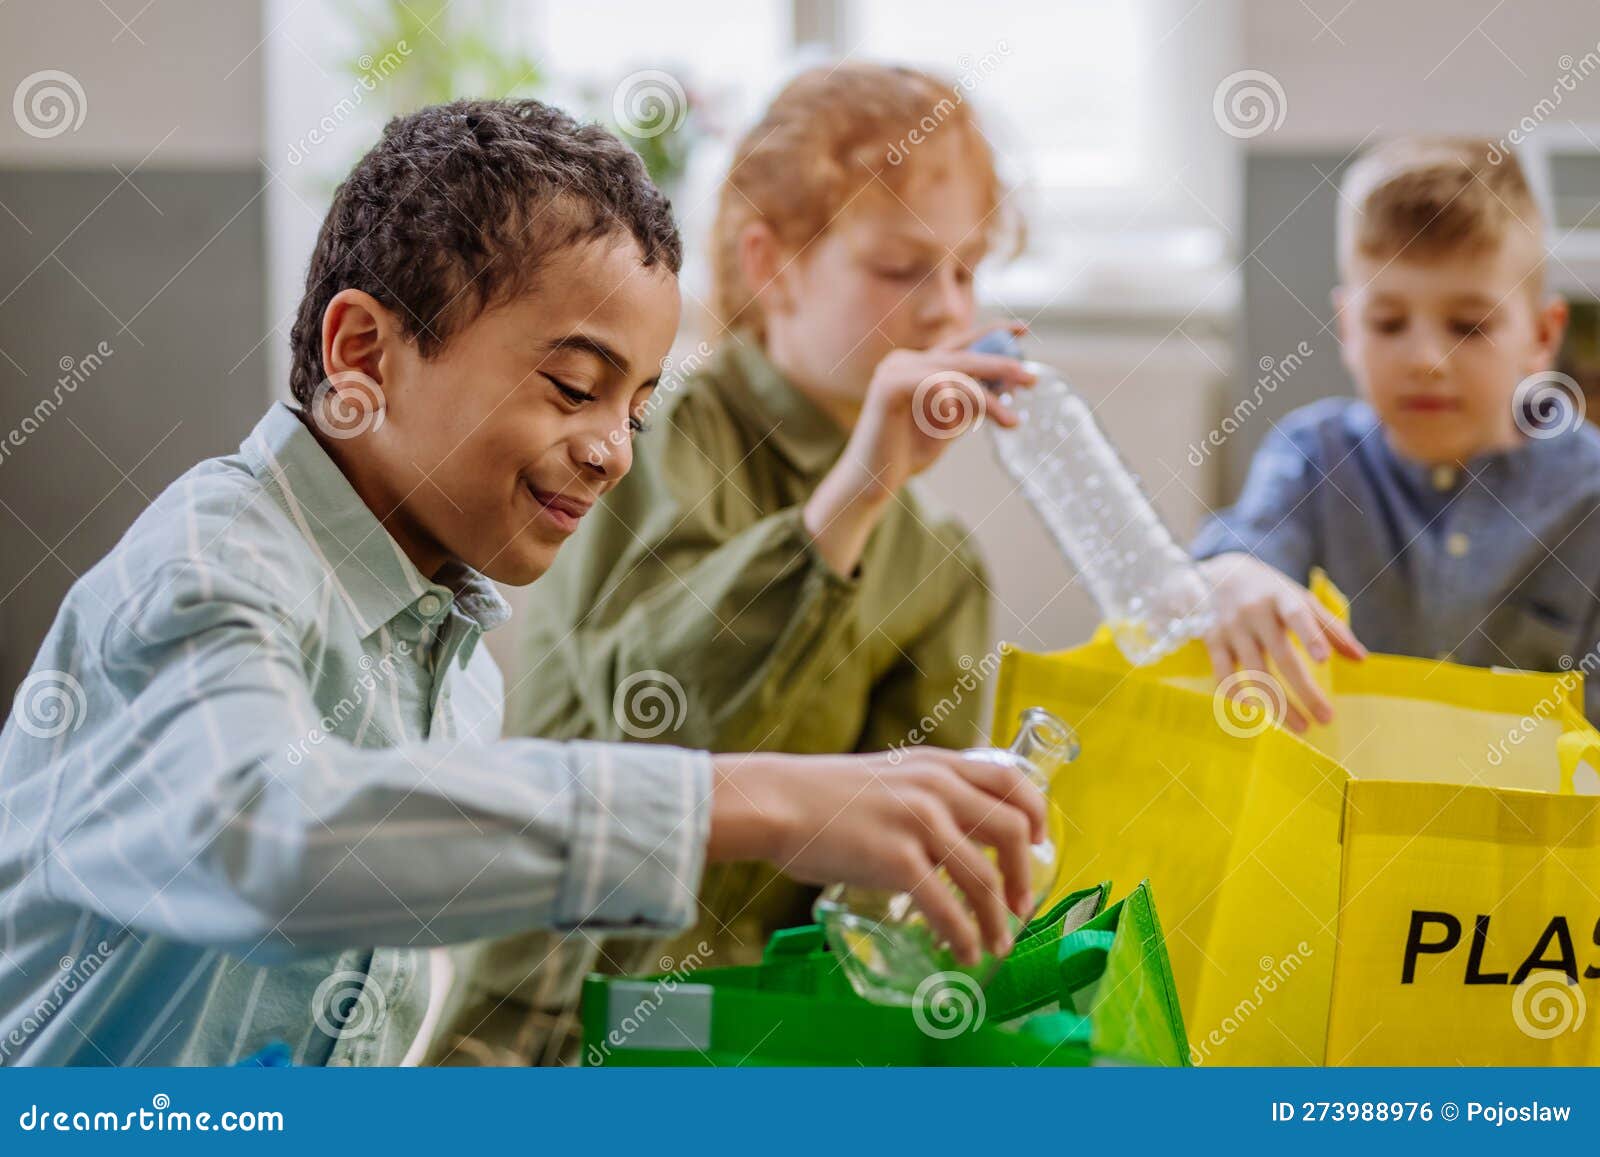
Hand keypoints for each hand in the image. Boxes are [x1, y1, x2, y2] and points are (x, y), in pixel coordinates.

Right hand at [708, 747, 1046, 965]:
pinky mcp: (896, 859)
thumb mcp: (888, 776)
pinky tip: (965, 952)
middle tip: (1021, 905)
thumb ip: (922, 794)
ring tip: (995, 944)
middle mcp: (937, 787)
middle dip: (1025, 876)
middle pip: (1013, 831)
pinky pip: (946, 907)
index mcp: (938, 764)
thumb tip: (947, 834)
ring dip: (998, 919)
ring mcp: (919, 822)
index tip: (1039, 844)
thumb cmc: (822, 796)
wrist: (776, 801)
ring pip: (984, 878)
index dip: (1037, 816)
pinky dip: (964, 936)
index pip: (1012, 782)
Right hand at [804, 324, 1032, 574]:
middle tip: (1030, 378)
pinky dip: (960, 403)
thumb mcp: (951, 423)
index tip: (1023, 331)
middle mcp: (903, 360)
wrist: (872, 481)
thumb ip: (972, 402)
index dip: (992, 333)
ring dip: (988, 397)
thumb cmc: (908, 454)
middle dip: (1001, 364)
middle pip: (962, 354)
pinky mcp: (889, 386)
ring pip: (955, 372)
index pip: (959, 343)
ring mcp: (894, 370)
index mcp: (915, 364)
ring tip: (1011, 419)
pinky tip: (967, 421)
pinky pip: (938, 386)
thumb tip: (1009, 384)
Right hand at [1197, 552, 1366, 731]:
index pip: (1297, 615)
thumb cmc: (1268, 592)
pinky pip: (1224, 675)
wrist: (1215, 575)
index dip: (1310, 636)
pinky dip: (1238, 697)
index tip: (1324, 660)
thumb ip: (1330, 627)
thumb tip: (1361, 659)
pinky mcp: (1212, 642)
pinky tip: (1255, 716)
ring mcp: (1231, 628)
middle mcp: (1255, 612)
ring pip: (1255, 674)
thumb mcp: (1298, 599)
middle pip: (1281, 656)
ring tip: (1301, 727)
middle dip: (1305, 690)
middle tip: (1326, 718)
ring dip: (1278, 704)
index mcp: (1281, 598)